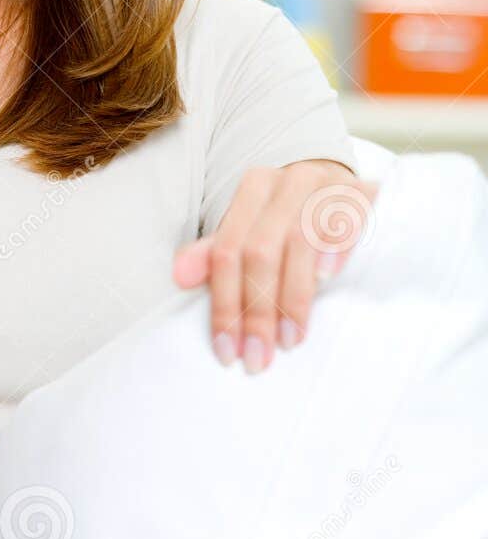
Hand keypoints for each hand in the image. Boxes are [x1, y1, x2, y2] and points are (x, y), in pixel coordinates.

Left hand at [172, 160, 378, 374]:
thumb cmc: (288, 217)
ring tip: (290, 340)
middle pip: (260, 251)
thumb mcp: (249, 231)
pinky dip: (335, 250)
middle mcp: (285, 182)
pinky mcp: (360, 194)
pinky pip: (346, 221)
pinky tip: (328, 280)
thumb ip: (214, 255)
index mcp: (252, 189)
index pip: (227, 252)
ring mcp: (325, 185)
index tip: (228, 351)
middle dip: (258, 311)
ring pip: (300, 242)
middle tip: (259, 357)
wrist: (339, 182)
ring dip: (294, 297)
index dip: (225, 305)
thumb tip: (178, 277)